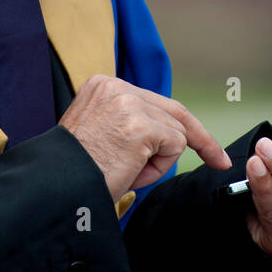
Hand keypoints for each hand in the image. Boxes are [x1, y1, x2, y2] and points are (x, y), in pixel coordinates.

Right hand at [59, 73, 231, 202]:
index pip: (154, 101)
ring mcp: (127, 103)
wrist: (54, 187)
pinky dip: (159, 167)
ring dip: (158, 161)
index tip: (202, 142)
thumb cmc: (74, 171)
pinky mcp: (139, 125)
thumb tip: (166, 135)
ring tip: (126, 171)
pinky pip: (173, 146)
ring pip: (174, 132)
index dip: (179, 123)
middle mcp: (114, 86)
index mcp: (102, 85)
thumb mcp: (99, 133)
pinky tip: (131, 171)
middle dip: (199, 137)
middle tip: (218, 159)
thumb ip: (128, 123)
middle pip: (172, 110)